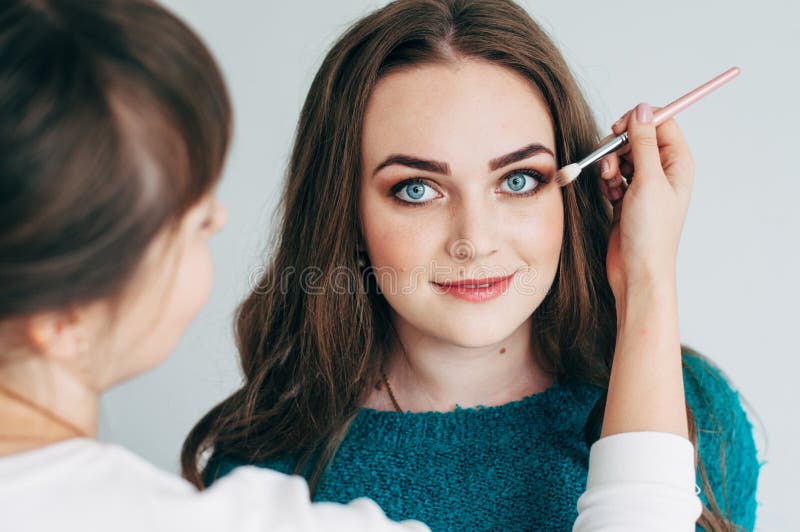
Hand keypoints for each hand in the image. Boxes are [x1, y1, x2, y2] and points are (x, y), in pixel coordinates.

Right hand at [596, 103, 694, 300]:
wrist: (636, 269)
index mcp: (678, 163)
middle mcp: (663, 170)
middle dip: (617, 148)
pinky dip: (606, 181)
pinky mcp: (626, 196)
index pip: (661, 123)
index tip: (618, 130)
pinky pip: (612, 174)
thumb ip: (644, 142)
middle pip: (636, 137)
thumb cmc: (651, 233)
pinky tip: (609, 196)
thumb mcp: (648, 180)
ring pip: (621, 156)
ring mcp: (644, 184)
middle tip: (611, 166)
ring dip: (609, 166)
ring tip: (610, 186)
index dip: (638, 121)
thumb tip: (642, 109)